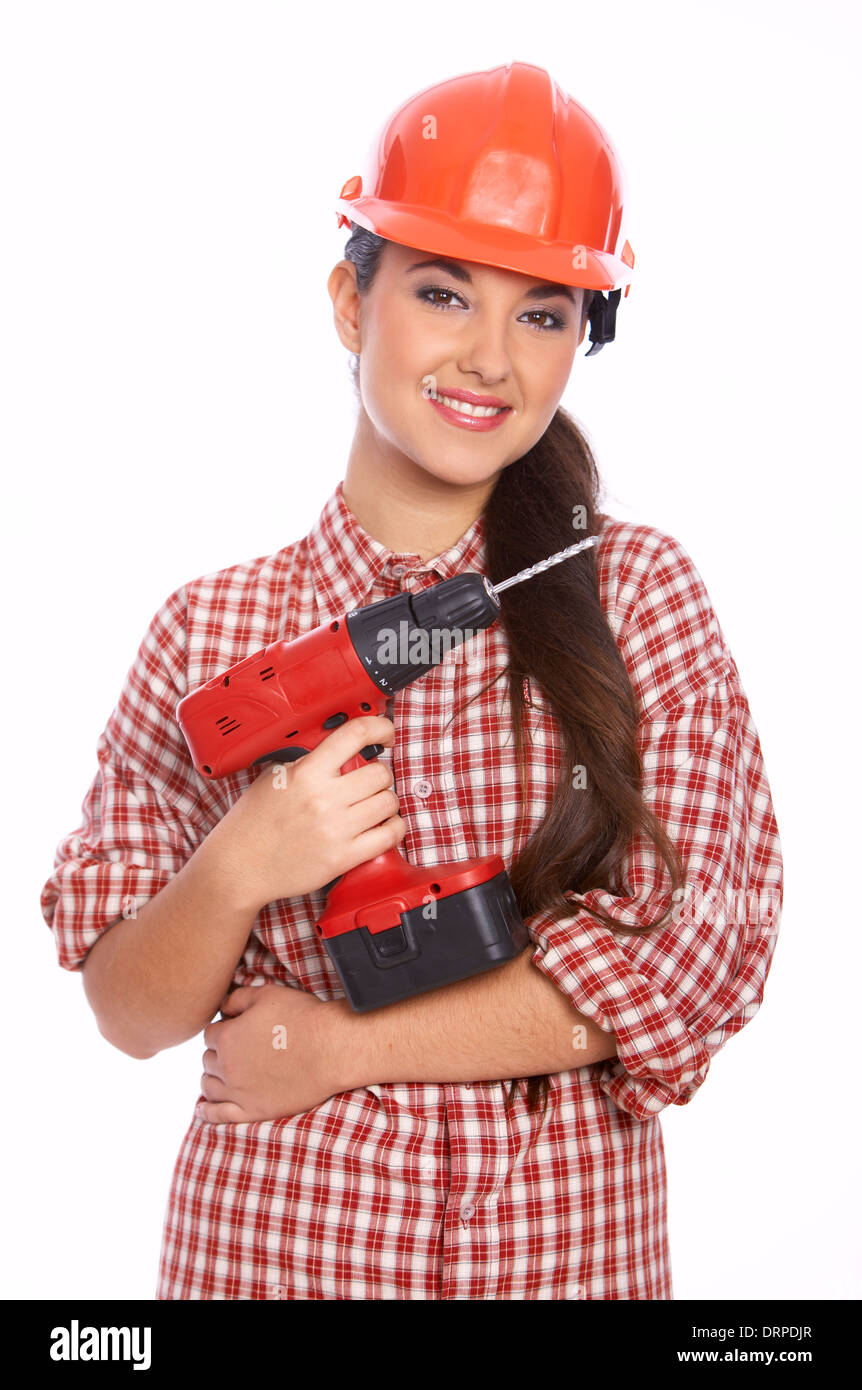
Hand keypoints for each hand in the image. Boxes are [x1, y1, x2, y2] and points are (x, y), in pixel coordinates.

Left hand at [196, 982, 351, 1124]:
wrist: (330, 1049)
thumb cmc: (302, 1018)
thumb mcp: (267, 995)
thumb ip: (237, 998)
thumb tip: (221, 1007)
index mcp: (227, 1037)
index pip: (210, 1034)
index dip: (222, 1030)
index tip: (235, 1030)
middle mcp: (226, 1066)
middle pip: (208, 1060)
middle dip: (217, 1053)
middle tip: (236, 1050)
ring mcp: (238, 1092)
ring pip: (209, 1086)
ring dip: (212, 1078)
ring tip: (222, 1074)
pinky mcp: (252, 1111)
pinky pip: (219, 1115)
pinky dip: (207, 1113)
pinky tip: (202, 1110)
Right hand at [210, 714, 407, 910]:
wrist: (240, 866)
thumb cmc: (253, 823)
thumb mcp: (274, 778)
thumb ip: (307, 762)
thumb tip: (339, 751)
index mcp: (307, 773)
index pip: (355, 735)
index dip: (379, 727)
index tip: (385, 732)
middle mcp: (324, 798)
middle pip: (380, 773)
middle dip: (380, 775)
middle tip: (370, 781)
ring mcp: (336, 829)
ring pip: (388, 803)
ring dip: (386, 802)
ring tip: (373, 806)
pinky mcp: (343, 857)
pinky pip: (389, 836)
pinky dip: (393, 829)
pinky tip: (382, 826)